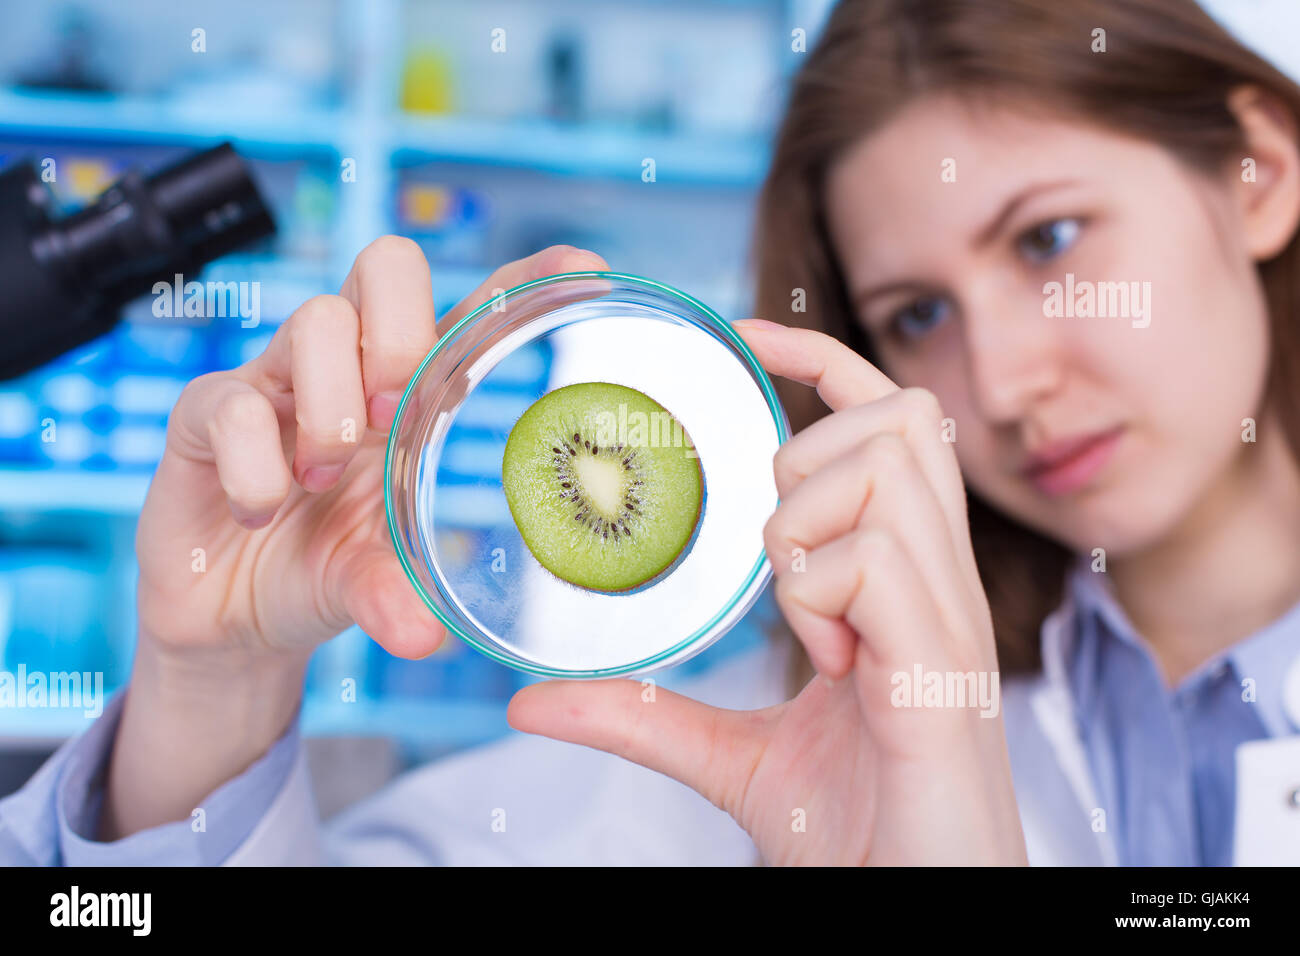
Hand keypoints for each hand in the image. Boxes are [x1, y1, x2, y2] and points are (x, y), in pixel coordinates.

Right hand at [105, 241, 609, 839]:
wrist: (231, 618)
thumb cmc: (327, 569)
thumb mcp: (376, 579)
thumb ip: (399, 593)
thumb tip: (424, 636)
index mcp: (414, 393)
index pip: (473, 310)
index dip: (524, 280)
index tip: (584, 269)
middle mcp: (350, 369)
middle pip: (385, 266)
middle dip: (399, 326)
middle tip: (396, 408)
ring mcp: (280, 383)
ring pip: (313, 319)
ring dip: (330, 400)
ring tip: (326, 473)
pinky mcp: (206, 415)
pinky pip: (227, 400)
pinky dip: (253, 458)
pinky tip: (263, 507)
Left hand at [507, 320, 1026, 864]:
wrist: (914, 909)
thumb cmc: (855, 831)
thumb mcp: (730, 756)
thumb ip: (643, 713)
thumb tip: (529, 703)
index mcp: (908, 580)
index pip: (885, 419)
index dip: (818, 358)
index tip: (746, 331)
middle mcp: (944, 578)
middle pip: (896, 416)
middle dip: (810, 464)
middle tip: (782, 561)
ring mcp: (951, 613)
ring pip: (879, 468)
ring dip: (807, 531)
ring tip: (811, 623)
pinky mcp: (944, 660)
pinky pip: (868, 554)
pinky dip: (818, 595)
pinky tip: (831, 659)